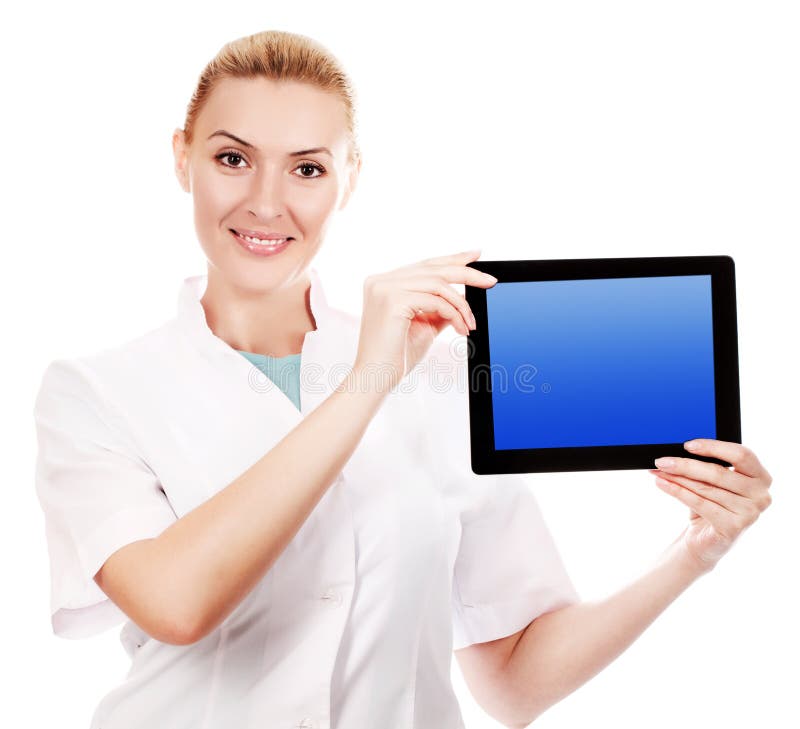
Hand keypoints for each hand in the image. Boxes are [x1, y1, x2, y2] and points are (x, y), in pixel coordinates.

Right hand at [353, 249, 497, 390]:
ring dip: (461, 304)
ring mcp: (384, 288)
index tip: (476, 255)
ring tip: (471, 323)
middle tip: (490, 281)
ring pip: (437, 284)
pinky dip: (454, 313)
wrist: (376, 378)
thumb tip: (464, 296)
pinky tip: (461, 329)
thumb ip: (440, 307)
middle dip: (467, 273)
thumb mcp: (424, 325)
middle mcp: (381, 281)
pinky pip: (435, 300)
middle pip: (433, 268)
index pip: (424, 265)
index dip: (452, 258)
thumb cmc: (396, 356)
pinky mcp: (392, 300)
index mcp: (384, 283)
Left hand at [649, 439, 772, 573]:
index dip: (714, 447)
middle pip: (719, 472)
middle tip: (662, 460)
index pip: (742, 455)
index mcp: (761, 477)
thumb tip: (677, 451)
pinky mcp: (733, 527)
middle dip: (685, 465)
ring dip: (677, 478)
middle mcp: (761, 495)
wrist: (705, 541)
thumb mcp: (712, 482)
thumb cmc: (711, 505)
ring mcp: (750, 513)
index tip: (687, 445)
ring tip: (659, 471)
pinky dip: (677, 491)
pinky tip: (662, 484)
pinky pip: (699, 503)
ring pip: (705, 488)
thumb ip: (706, 466)